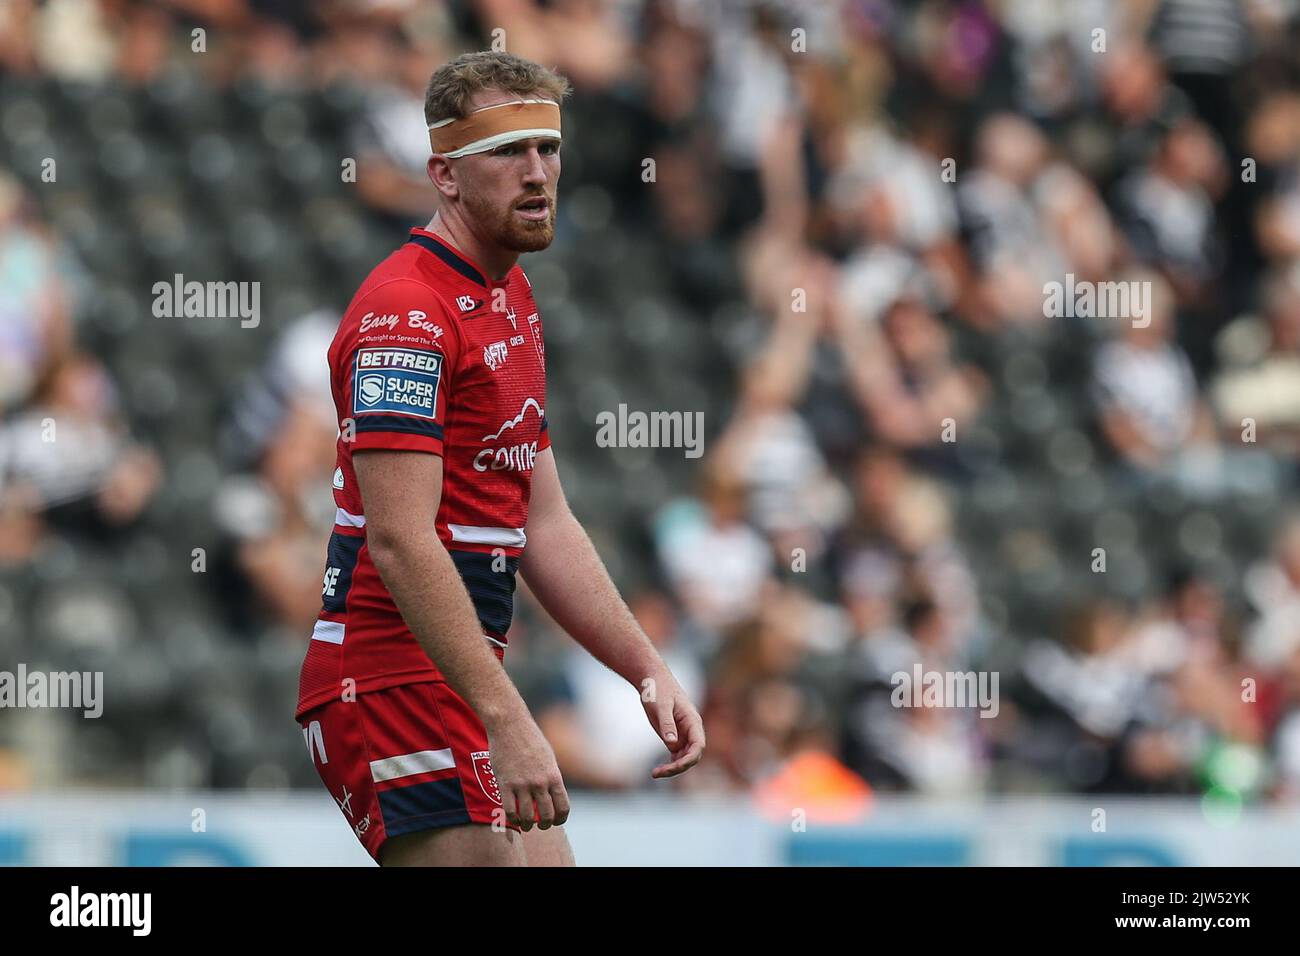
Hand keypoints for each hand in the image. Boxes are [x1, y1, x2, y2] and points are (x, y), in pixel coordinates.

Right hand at [485, 716, 569, 830]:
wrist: (510, 724)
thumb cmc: (530, 738)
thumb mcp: (548, 756)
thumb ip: (551, 776)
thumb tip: (553, 793)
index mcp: (554, 776)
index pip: (563, 807)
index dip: (560, 819)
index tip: (556, 821)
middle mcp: (540, 782)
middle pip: (546, 815)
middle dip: (545, 824)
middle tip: (541, 825)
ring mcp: (522, 784)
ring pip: (527, 816)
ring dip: (528, 825)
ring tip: (526, 825)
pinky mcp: (505, 783)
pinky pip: (509, 810)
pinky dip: (512, 818)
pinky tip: (513, 818)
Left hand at [640, 670, 705, 778]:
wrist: (652, 680)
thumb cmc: (658, 690)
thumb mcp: (660, 706)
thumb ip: (667, 724)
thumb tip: (673, 744)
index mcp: (692, 721)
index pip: (699, 745)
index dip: (690, 759)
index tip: (675, 766)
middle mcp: (691, 729)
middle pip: (692, 755)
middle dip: (678, 767)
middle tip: (658, 773)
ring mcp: (683, 733)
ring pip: (684, 757)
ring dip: (673, 768)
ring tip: (655, 773)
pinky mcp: (674, 736)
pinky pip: (677, 754)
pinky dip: (670, 764)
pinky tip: (658, 771)